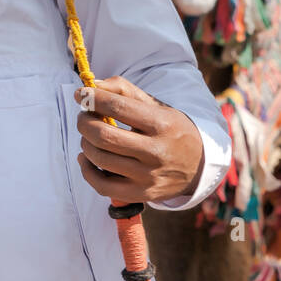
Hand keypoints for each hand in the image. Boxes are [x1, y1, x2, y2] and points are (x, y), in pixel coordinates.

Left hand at [74, 76, 204, 203]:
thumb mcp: (156, 105)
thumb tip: (92, 86)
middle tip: (84, 116)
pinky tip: (86, 158)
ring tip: (89, 135)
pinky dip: (86, 170)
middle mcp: (156, 152)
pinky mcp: (141, 194)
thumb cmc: (170, 129)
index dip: (93, 98)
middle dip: (84, 122)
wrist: (199, 165)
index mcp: (161, 123)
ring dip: (85, 142)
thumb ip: (124, 91)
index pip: (118, 107)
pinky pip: (102, 186)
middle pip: (104, 135)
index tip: (81, 94)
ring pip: (100, 159)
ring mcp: (148, 176)